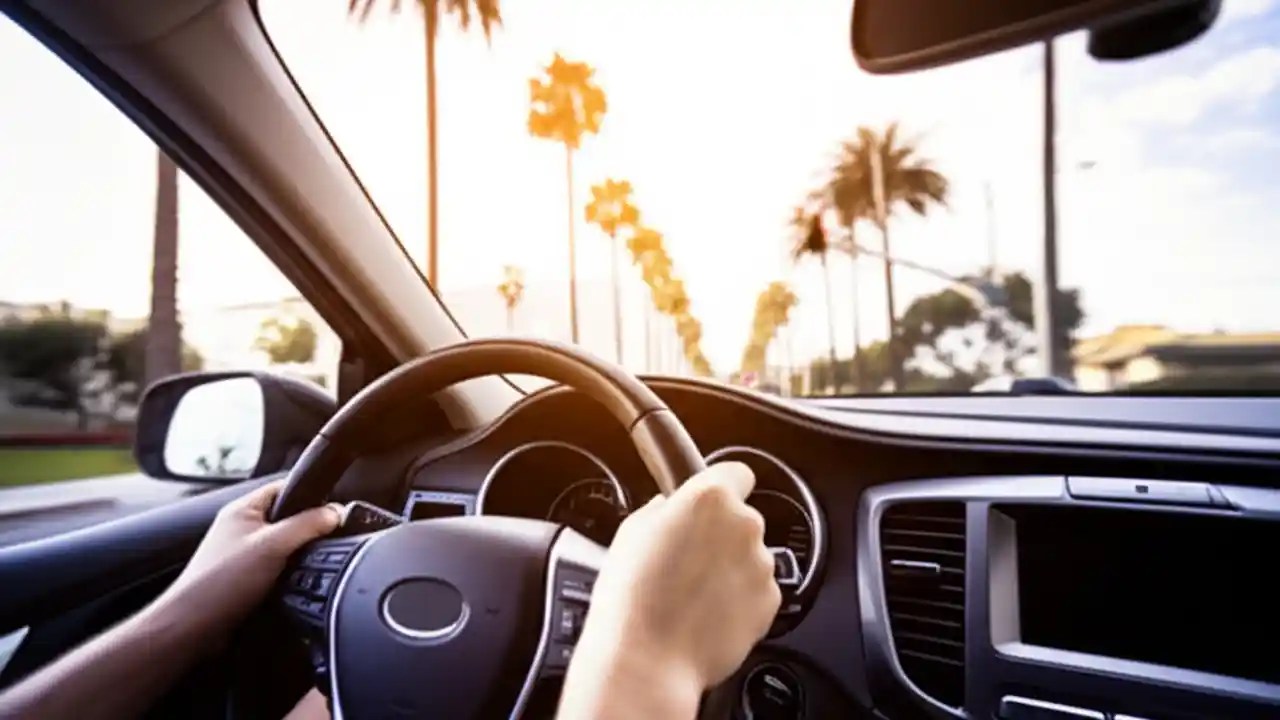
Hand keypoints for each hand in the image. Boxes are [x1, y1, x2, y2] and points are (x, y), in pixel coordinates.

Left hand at [157, 480, 341, 633]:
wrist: (194, 627)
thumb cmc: (220, 582)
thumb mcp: (272, 545)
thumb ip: (307, 525)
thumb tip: (336, 513)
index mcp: (243, 509)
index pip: (285, 488)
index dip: (311, 496)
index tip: (333, 511)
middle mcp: (242, 528)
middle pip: (288, 518)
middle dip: (307, 530)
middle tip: (322, 541)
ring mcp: (243, 554)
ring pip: (284, 546)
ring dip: (298, 555)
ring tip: (305, 566)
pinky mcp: (247, 578)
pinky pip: (278, 568)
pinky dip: (289, 574)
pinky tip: (294, 584)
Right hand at [561, 462, 779, 717]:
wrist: (648, 658)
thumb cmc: (632, 597)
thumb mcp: (633, 531)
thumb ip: (664, 509)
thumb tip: (672, 508)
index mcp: (709, 498)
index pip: (737, 471)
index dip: (723, 487)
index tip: (712, 502)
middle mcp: (744, 524)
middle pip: (741, 518)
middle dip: (721, 534)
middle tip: (688, 559)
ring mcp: (762, 564)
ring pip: (750, 556)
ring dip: (731, 568)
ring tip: (694, 593)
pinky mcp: (771, 601)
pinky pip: (757, 590)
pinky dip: (740, 599)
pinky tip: (708, 613)